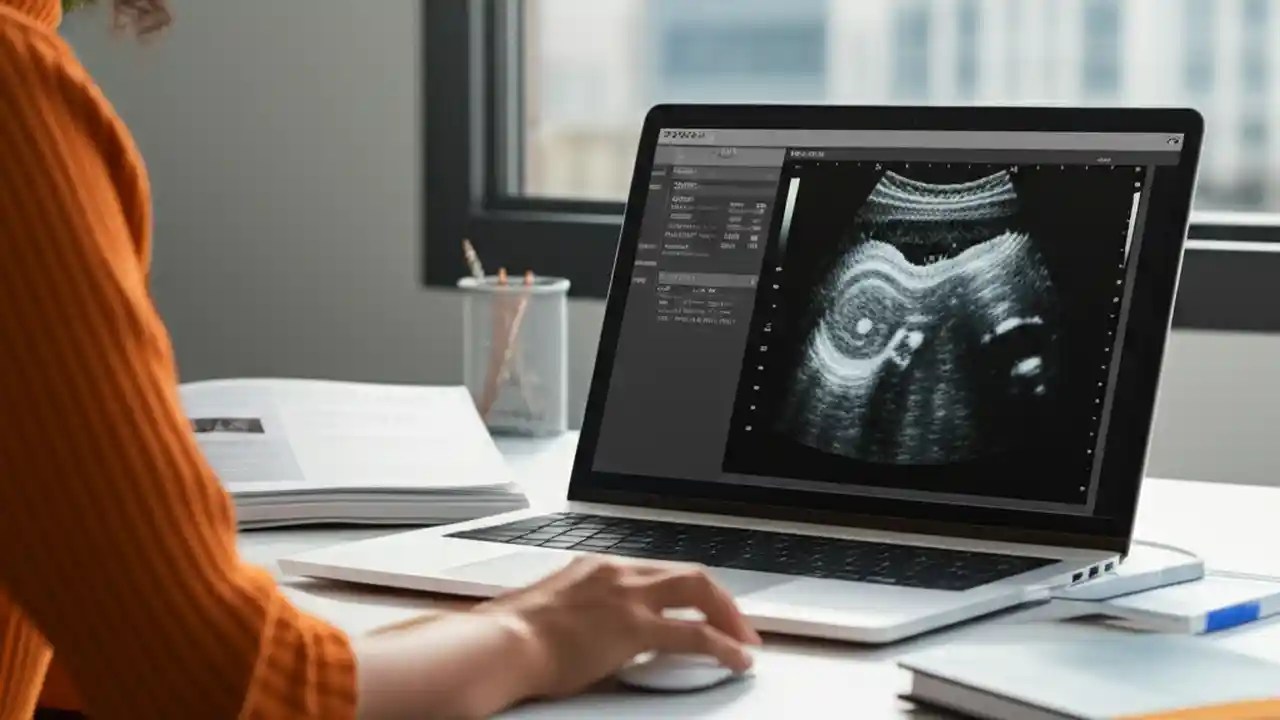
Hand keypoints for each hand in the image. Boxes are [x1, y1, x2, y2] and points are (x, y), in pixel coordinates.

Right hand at [475, 555, 762, 699]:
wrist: (499, 645)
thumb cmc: (512, 638)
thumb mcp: (557, 614)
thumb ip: (587, 617)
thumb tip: (600, 639)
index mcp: (598, 567)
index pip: (658, 571)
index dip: (688, 590)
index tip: (702, 608)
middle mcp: (617, 572)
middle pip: (688, 573)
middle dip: (720, 598)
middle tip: (738, 624)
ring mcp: (627, 596)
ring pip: (698, 591)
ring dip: (728, 617)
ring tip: (744, 641)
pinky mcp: (632, 627)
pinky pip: (694, 633)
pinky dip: (722, 645)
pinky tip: (736, 659)